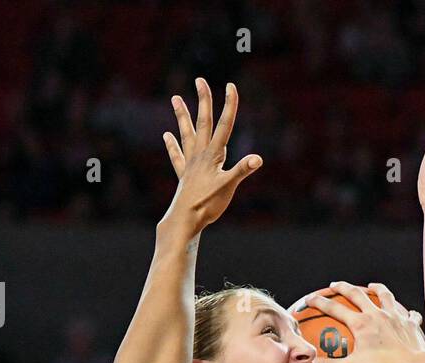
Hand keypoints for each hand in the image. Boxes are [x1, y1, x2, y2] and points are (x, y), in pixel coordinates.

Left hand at [161, 79, 261, 232]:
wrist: (185, 219)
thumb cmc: (208, 204)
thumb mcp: (229, 187)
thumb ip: (242, 171)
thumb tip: (258, 158)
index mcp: (214, 155)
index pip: (224, 125)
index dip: (229, 105)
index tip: (231, 86)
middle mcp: (201, 155)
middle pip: (203, 122)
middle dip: (204, 101)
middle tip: (200, 80)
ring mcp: (190, 164)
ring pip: (187, 134)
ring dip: (182, 116)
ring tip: (176, 98)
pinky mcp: (184, 175)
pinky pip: (177, 156)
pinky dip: (172, 145)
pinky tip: (167, 136)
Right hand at [309, 281, 424, 362]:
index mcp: (361, 324)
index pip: (335, 309)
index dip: (320, 303)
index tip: (310, 299)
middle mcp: (377, 315)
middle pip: (357, 294)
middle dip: (343, 287)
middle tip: (334, 285)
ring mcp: (395, 317)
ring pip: (384, 295)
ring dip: (376, 289)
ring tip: (372, 286)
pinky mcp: (409, 323)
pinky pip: (408, 314)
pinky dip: (406, 312)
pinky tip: (407, 313)